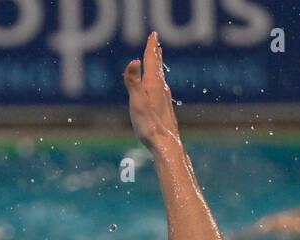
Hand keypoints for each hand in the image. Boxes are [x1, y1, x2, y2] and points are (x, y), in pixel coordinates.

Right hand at [124, 32, 180, 150]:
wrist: (166, 144)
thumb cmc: (150, 125)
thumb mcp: (137, 103)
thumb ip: (133, 82)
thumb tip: (133, 60)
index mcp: (153, 85)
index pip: (151, 61)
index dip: (150, 48)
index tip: (153, 34)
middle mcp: (161, 89)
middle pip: (157, 67)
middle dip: (155, 54)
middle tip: (156, 42)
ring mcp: (164, 99)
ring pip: (160, 77)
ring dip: (157, 67)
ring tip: (157, 60)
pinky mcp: (164, 109)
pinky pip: (161, 89)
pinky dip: (158, 81)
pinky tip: (160, 88)